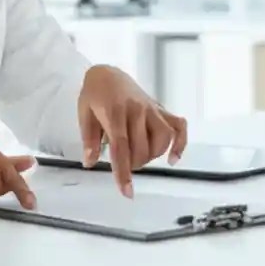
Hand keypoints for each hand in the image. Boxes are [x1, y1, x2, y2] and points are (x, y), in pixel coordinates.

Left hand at [77, 65, 187, 198]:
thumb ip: (88, 140)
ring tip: (138, 156)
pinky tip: (173, 158)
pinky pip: (178, 126)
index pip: (122, 147)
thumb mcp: (84, 114)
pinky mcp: (160, 109)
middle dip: (132, 164)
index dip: (124, 171)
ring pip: (161, 140)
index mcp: (115, 112)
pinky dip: (180, 144)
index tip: (126, 191)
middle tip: (122, 162)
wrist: (107, 74)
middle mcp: (137, 110)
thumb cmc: (94, 95)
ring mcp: (151, 109)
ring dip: (151, 156)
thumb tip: (90, 162)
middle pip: (142, 148)